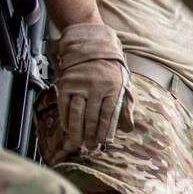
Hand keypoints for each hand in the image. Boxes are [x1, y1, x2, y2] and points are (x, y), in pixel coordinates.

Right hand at [55, 23, 131, 152]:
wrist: (91, 45)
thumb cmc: (111, 69)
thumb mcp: (125, 86)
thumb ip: (126, 107)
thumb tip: (127, 128)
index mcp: (114, 88)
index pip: (109, 114)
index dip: (105, 131)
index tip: (103, 143)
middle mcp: (96, 87)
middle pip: (92, 116)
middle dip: (90, 135)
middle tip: (89, 148)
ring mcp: (80, 84)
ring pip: (77, 112)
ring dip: (76, 131)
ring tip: (76, 144)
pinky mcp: (66, 83)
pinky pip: (64, 104)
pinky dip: (65, 118)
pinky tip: (67, 129)